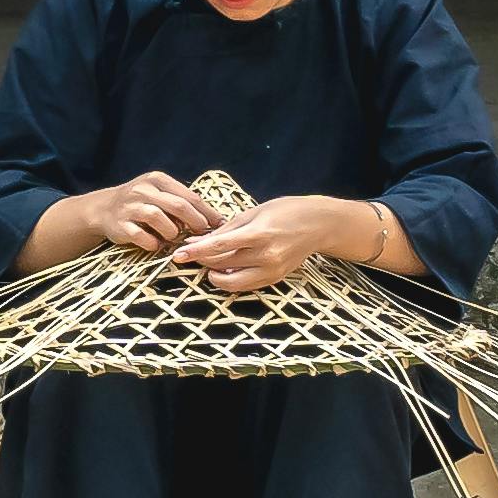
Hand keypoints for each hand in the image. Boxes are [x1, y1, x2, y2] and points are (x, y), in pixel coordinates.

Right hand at [50, 173, 223, 264]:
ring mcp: (130, 207)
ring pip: (159, 219)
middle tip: (203, 233)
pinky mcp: (120, 225)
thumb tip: (212, 218)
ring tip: (174, 237)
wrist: (103, 209)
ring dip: (172, 232)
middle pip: (177, 206)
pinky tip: (156, 244)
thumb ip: (180, 201)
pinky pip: (142, 237)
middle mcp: (142, 190)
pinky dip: (153, 243)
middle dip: (195, 222)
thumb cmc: (140, 202)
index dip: (206, 211)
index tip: (218, 223)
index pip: (188, 195)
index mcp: (156, 180)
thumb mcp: (158, 193)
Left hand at [168, 194, 385, 291]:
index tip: (178, 256)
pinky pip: (245, 285)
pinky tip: (225, 268)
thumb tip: (197, 239)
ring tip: (208, 263)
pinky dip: (231, 279)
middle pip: (222, 265)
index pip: (219, 247)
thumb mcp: (254, 212)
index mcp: (259, 233)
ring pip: (231, 282)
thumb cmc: (285, 211)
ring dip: (214, 274)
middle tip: (190, 253)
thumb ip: (226, 229)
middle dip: (202, 261)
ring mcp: (271, 270)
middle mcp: (265, 256)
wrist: (318, 224)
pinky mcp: (275, 279)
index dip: (196, 252)